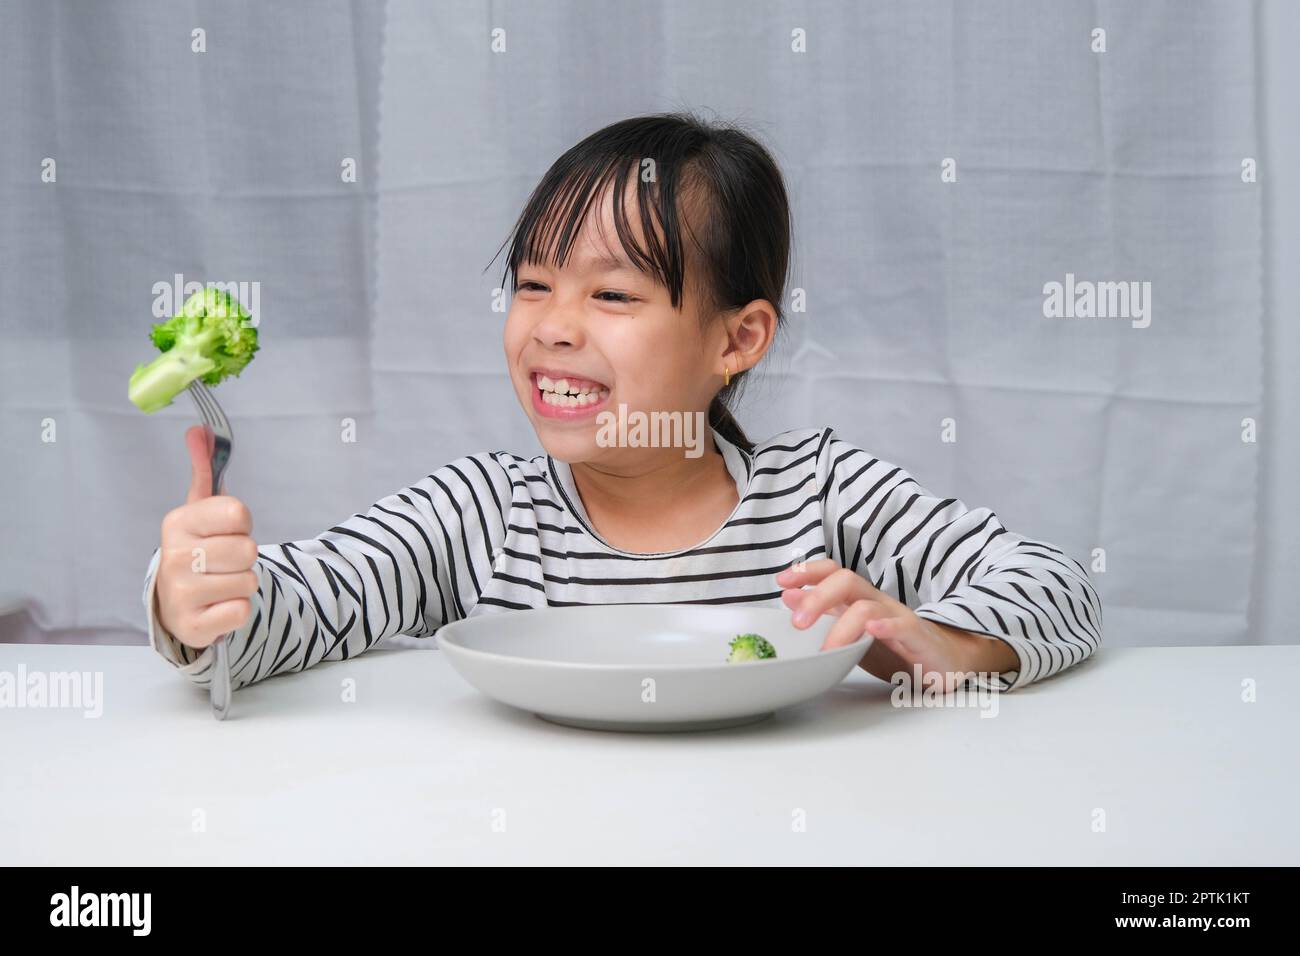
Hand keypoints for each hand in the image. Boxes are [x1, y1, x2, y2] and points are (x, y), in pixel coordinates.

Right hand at [154, 425, 258, 648]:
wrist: (177, 603)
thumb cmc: (198, 549)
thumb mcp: (199, 510)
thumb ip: (204, 469)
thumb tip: (199, 430)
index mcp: (178, 523)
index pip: (239, 513)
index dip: (241, 525)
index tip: (224, 531)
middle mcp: (174, 556)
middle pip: (248, 550)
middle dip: (244, 557)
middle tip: (222, 562)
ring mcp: (180, 593)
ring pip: (249, 582)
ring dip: (242, 584)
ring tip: (219, 583)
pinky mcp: (193, 626)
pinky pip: (243, 611)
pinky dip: (237, 610)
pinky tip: (217, 606)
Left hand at [775, 559, 1002, 690]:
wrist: (945, 662)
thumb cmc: (896, 647)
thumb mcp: (852, 631)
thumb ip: (823, 614)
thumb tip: (788, 596)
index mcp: (860, 599)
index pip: (833, 572)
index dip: (808, 571)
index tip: (782, 581)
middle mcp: (877, 602)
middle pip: (846, 582)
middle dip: (817, 597)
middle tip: (796, 623)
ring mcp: (898, 617)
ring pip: (867, 607)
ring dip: (842, 625)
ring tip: (826, 648)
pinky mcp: (919, 637)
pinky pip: (903, 625)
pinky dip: (886, 626)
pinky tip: (872, 631)